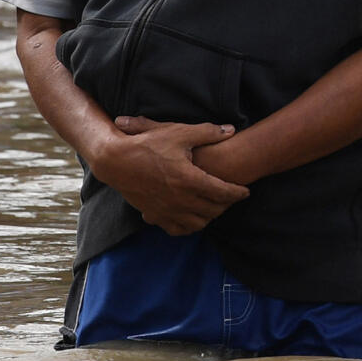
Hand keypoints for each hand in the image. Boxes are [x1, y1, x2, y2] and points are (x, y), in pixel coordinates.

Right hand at [93, 119, 248, 234]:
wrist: (116, 161)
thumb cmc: (148, 145)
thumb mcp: (179, 133)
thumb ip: (207, 132)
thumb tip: (230, 130)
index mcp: (189, 179)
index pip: (223, 192)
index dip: (238, 193)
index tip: (246, 191)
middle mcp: (180, 199)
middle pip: (213, 210)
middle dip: (226, 205)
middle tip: (231, 197)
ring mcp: (166, 210)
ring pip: (197, 224)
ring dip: (210, 217)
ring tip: (214, 207)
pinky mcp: (154, 215)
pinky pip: (177, 229)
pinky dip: (189, 226)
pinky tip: (193, 217)